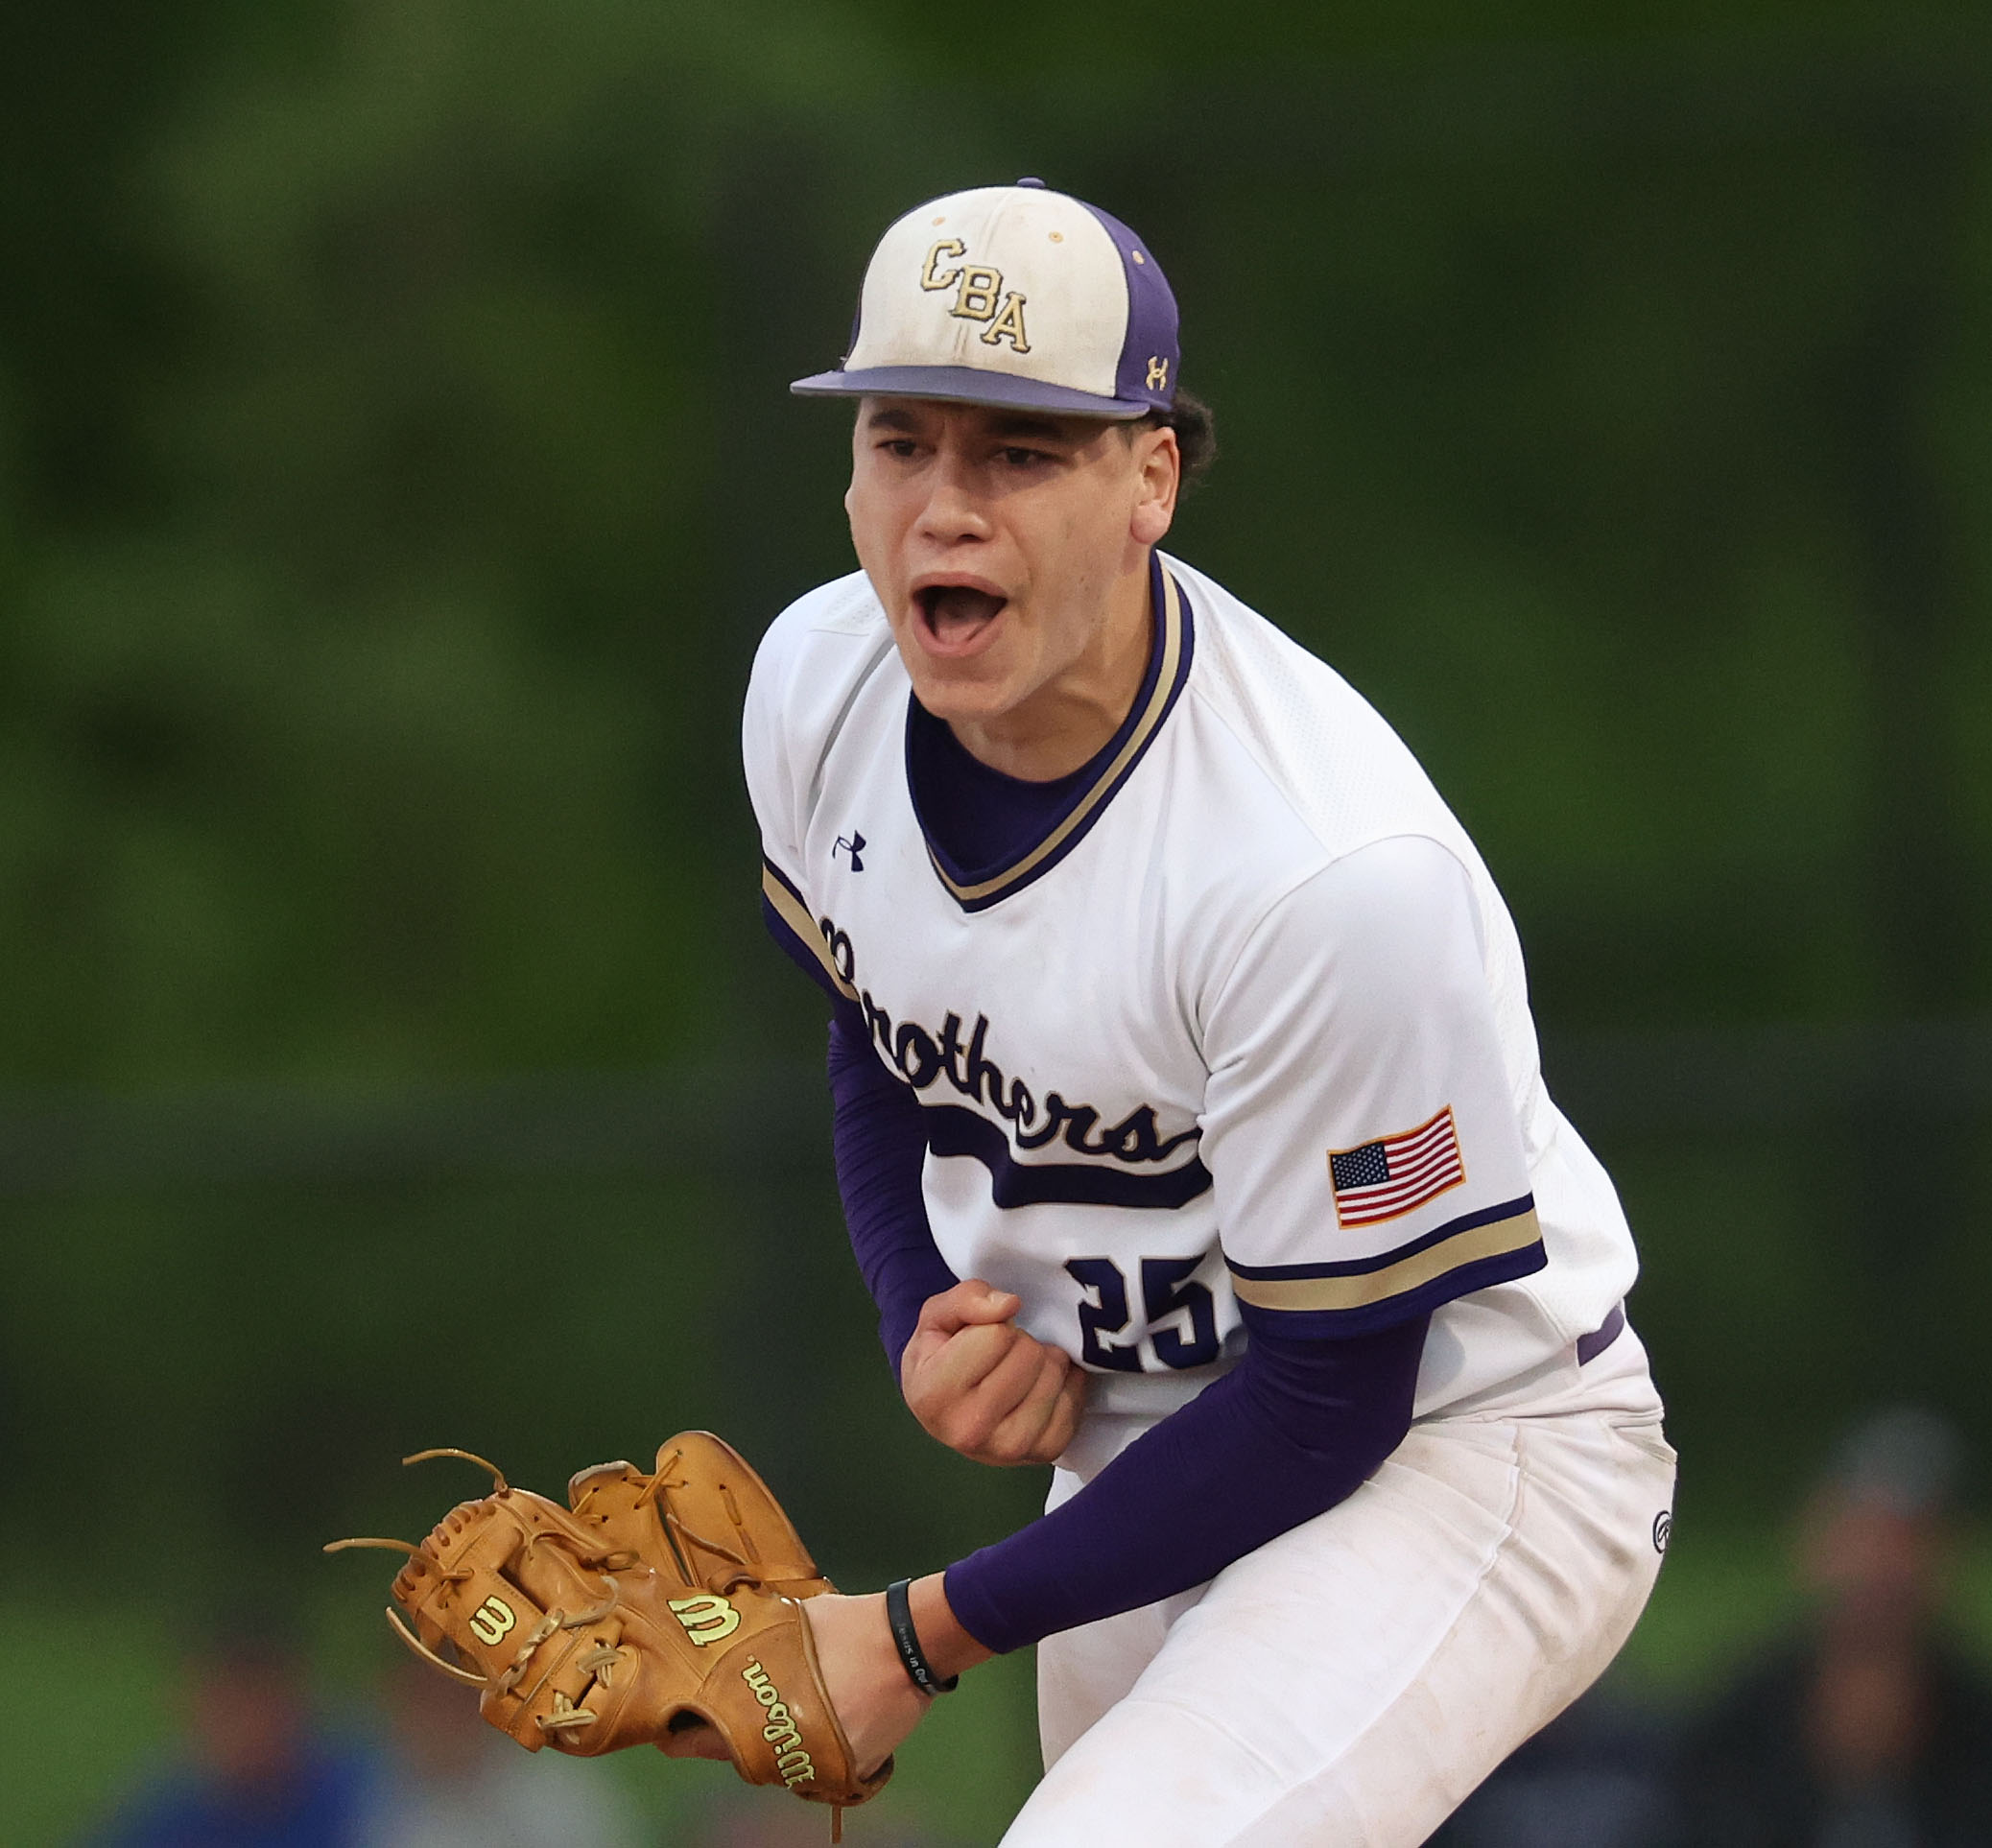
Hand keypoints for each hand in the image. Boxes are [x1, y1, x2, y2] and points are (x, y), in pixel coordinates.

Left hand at [656, 1580, 989, 1779]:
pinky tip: (822, 1721)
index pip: (709, 1740)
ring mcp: (819, 1762)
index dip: (686, 1738)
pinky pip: (819, 1768)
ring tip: (777, 1714)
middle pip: (743, 1757)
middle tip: (723, 1717)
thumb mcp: (795, 1620)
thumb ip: (761, 1634)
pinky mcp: (850, 1770)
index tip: (669, 1735)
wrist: (912, 1642)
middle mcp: (788, 1747)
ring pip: (781, 1765)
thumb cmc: (851, 1626)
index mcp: (766, 1709)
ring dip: (774, 1744)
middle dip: (731, 1739)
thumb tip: (734, 1627)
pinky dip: (814, 1750)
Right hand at [900, 1280, 1086, 1466]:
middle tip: (1001, 1356)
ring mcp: (1009, 1448)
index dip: (993, 1325)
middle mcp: (969, 1430)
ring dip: (1043, 1361)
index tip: (978, 1338)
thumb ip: (966, 1299)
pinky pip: (1073, 1400)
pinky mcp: (1043, 1453)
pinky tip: (1040, 1387)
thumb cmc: (941, 1358)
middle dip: (1020, 1342)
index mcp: (934, 1395)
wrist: (949, 1413)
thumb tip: (1010, 1305)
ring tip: (1019, 1371)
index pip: (997, 1335)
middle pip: (1029, 1355)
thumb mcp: (937, 1317)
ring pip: (1053, 1374)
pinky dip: (1065, 1385)